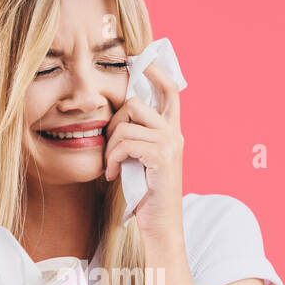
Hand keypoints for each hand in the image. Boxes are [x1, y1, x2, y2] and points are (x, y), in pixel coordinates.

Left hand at [103, 61, 184, 239]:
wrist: (160, 225)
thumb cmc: (146, 194)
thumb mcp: (141, 159)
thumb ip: (136, 136)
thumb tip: (117, 115)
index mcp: (171, 130)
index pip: (169, 89)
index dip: (155, 70)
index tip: (137, 59)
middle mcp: (174, 132)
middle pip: (137, 102)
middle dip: (115, 121)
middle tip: (110, 146)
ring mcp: (170, 143)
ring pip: (127, 123)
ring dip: (110, 146)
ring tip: (111, 166)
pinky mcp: (161, 157)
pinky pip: (126, 143)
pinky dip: (113, 159)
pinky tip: (113, 174)